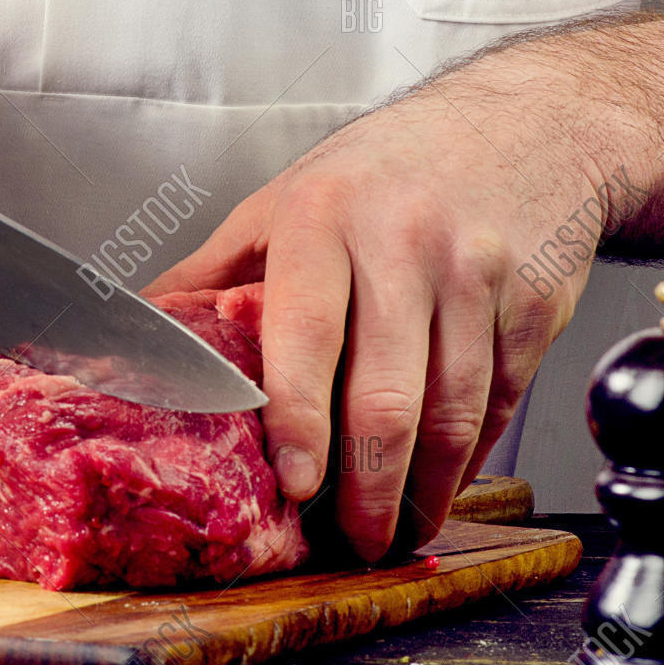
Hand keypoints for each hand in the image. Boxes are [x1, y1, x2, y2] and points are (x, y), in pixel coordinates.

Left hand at [149, 57, 614, 558]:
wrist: (528, 123)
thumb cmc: (387, 167)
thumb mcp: (285, 199)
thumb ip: (212, 274)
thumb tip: (129, 335)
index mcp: (323, 217)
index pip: (306, 333)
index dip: (301, 418)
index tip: (295, 483)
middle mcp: (404, 244)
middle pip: (386, 394)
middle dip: (368, 488)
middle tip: (352, 541)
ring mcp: (476, 276)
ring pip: (451, 412)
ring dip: (424, 491)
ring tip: (397, 532)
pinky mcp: (534, 306)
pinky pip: (497, 403)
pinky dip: (468, 457)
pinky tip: (442, 482)